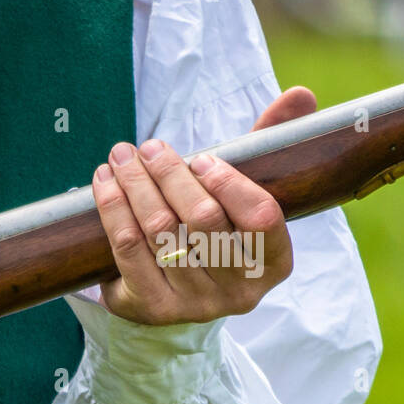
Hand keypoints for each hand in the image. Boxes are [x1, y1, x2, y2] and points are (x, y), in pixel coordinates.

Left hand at [91, 86, 316, 324]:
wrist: (173, 291)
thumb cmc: (215, 229)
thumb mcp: (245, 191)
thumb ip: (269, 144)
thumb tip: (299, 94)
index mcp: (274, 263)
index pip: (261, 218)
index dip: (231, 183)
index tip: (203, 158)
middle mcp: (239, 292)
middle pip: (203, 221)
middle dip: (171, 175)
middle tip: (149, 147)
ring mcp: (194, 305)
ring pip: (160, 232)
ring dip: (135, 186)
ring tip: (121, 157)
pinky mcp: (151, 309)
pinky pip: (127, 250)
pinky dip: (113, 209)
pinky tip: (105, 183)